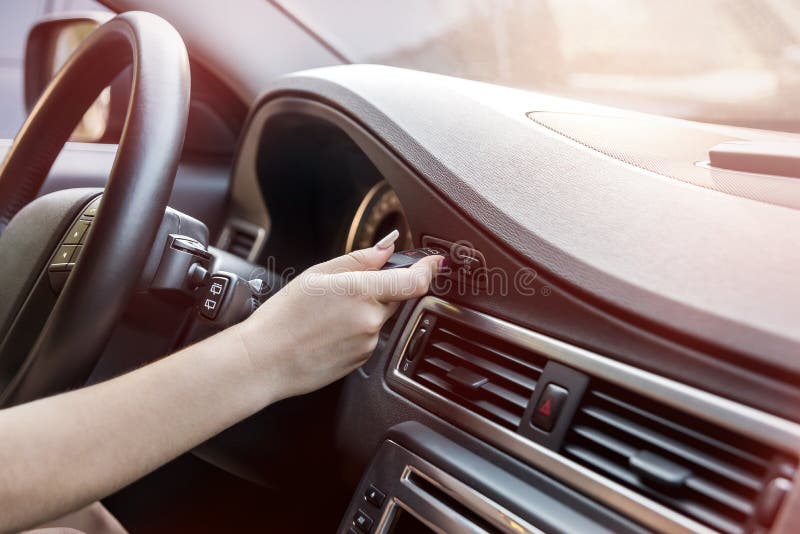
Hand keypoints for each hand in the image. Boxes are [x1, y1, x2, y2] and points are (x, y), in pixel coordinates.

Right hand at [234, 230, 441, 400]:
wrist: (265, 361)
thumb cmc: (282, 318)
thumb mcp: (317, 275)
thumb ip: (358, 260)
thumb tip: (387, 248)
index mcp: (361, 292)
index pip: (414, 280)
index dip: (429, 268)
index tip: (436, 261)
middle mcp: (370, 320)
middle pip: (396, 296)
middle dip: (381, 288)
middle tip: (346, 289)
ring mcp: (368, 343)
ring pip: (380, 317)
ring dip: (365, 310)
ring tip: (328, 314)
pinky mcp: (362, 360)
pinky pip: (369, 336)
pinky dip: (356, 329)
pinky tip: (328, 331)